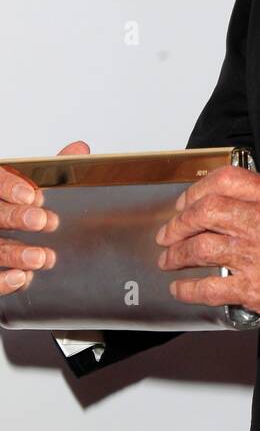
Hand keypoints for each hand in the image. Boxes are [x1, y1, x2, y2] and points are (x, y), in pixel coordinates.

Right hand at [0, 140, 90, 296]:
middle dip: (18, 217)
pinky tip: (21, 278)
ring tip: (41, 257)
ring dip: (16, 253)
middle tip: (44, 221)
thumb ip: (50, 171)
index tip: (33, 195)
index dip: (11, 186)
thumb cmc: (12, 207)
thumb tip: (80, 151)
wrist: (4, 235)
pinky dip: (2, 280)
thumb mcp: (28, 187)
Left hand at [154, 164, 259, 336]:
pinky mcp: (258, 289)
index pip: (227, 180)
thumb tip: (217, 203)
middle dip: (178, 223)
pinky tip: (182, 287)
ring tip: (169, 260)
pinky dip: (188, 288)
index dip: (196, 191)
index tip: (185, 204)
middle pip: (207, 211)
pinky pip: (210, 287)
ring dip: (177, 255)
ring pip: (202, 247)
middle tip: (169, 233)